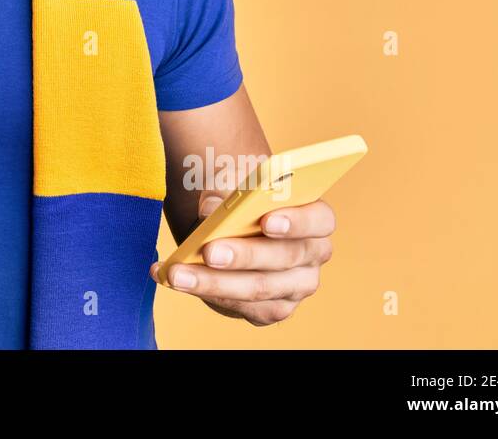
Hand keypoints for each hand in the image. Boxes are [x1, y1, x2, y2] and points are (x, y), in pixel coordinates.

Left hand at [153, 189, 334, 326]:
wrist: (233, 232)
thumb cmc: (239, 204)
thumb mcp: (232, 187)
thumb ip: (225, 191)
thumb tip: (211, 209)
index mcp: (315, 219)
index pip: (319, 220)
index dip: (296, 221)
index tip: (266, 221)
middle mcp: (313, 255)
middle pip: (284, 257)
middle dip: (244, 255)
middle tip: (209, 251)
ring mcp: (297, 286)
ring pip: (259, 288)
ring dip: (215, 282)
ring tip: (178, 273)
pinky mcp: (274, 309)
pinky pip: (243, 308)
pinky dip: (208, 293)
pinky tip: (179, 280)